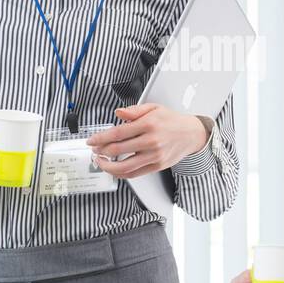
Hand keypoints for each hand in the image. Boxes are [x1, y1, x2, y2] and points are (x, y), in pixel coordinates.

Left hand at [85, 103, 209, 178]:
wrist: (191, 134)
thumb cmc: (171, 121)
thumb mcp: (154, 108)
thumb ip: (134, 110)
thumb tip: (118, 112)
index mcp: (148, 124)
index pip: (117, 133)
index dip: (100, 138)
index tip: (91, 141)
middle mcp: (151, 141)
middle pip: (118, 150)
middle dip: (101, 151)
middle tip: (95, 150)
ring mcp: (154, 156)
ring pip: (124, 166)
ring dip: (108, 166)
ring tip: (101, 161)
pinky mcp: (157, 166)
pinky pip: (134, 174)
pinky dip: (121, 173)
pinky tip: (114, 168)